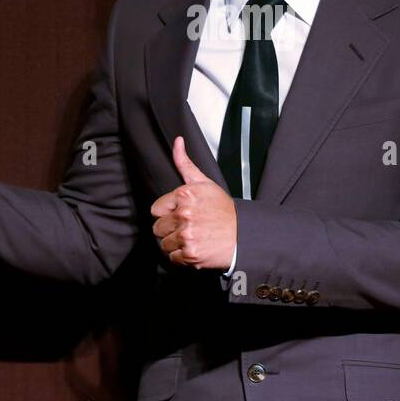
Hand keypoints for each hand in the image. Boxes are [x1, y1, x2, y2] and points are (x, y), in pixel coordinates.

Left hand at [151, 136, 236, 269]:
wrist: (243, 234)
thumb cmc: (223, 209)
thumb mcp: (204, 182)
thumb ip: (184, 163)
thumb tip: (177, 141)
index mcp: (184, 195)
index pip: (156, 209)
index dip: (168, 213)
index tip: (181, 215)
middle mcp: (183, 215)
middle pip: (158, 228)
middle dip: (170, 229)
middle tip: (188, 228)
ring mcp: (186, 235)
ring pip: (164, 244)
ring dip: (176, 244)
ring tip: (193, 238)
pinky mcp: (190, 254)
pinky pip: (173, 258)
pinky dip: (183, 257)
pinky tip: (195, 248)